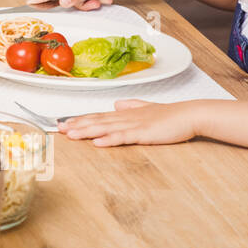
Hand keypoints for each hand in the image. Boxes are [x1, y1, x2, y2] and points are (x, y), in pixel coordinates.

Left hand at [59, 99, 199, 146]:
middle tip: (59, 128)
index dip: (80, 119)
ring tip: (71, 134)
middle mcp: (125, 117)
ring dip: (87, 131)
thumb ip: (131, 106)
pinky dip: (110, 139)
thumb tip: (117, 104)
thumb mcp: (147, 109)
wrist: (189, 115)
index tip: (64, 122)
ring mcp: (134, 125)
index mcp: (125, 114)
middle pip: (96, 121)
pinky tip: (98, 142)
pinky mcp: (144, 133)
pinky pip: (124, 137)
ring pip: (105, 128)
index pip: (98, 116)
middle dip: (77, 124)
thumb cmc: (170, 116)